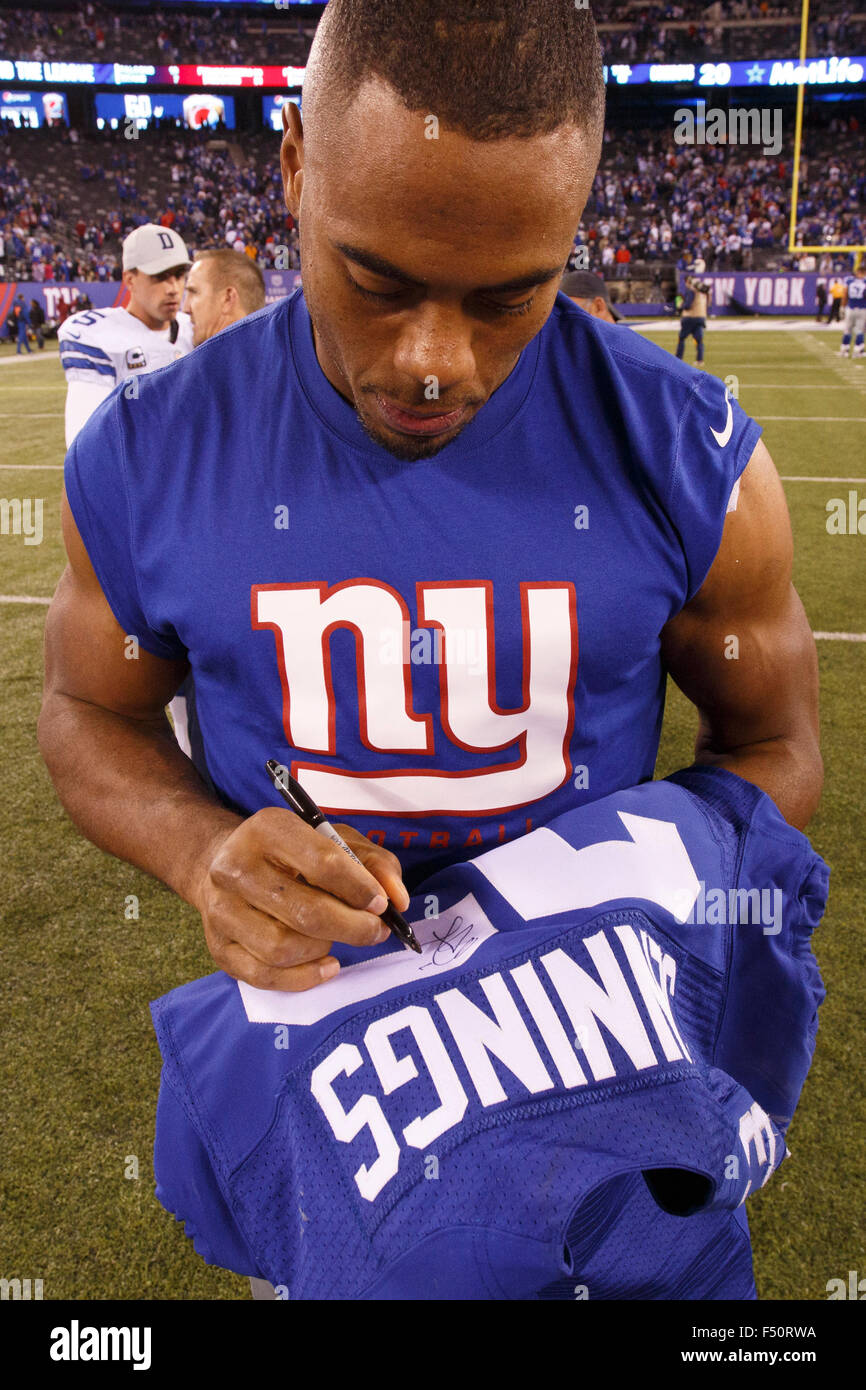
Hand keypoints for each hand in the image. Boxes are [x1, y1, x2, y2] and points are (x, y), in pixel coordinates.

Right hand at [193, 808, 410, 990]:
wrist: (221, 862)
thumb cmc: (290, 852)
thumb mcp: (334, 840)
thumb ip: (374, 863)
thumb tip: (398, 900)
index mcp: (267, 829)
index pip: (322, 863)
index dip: (359, 889)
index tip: (381, 903)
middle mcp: (235, 868)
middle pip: (305, 912)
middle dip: (353, 927)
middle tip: (375, 931)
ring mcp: (221, 910)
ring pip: (284, 948)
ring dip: (324, 949)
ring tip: (336, 937)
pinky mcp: (218, 946)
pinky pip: (265, 976)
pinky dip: (304, 978)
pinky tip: (325, 965)